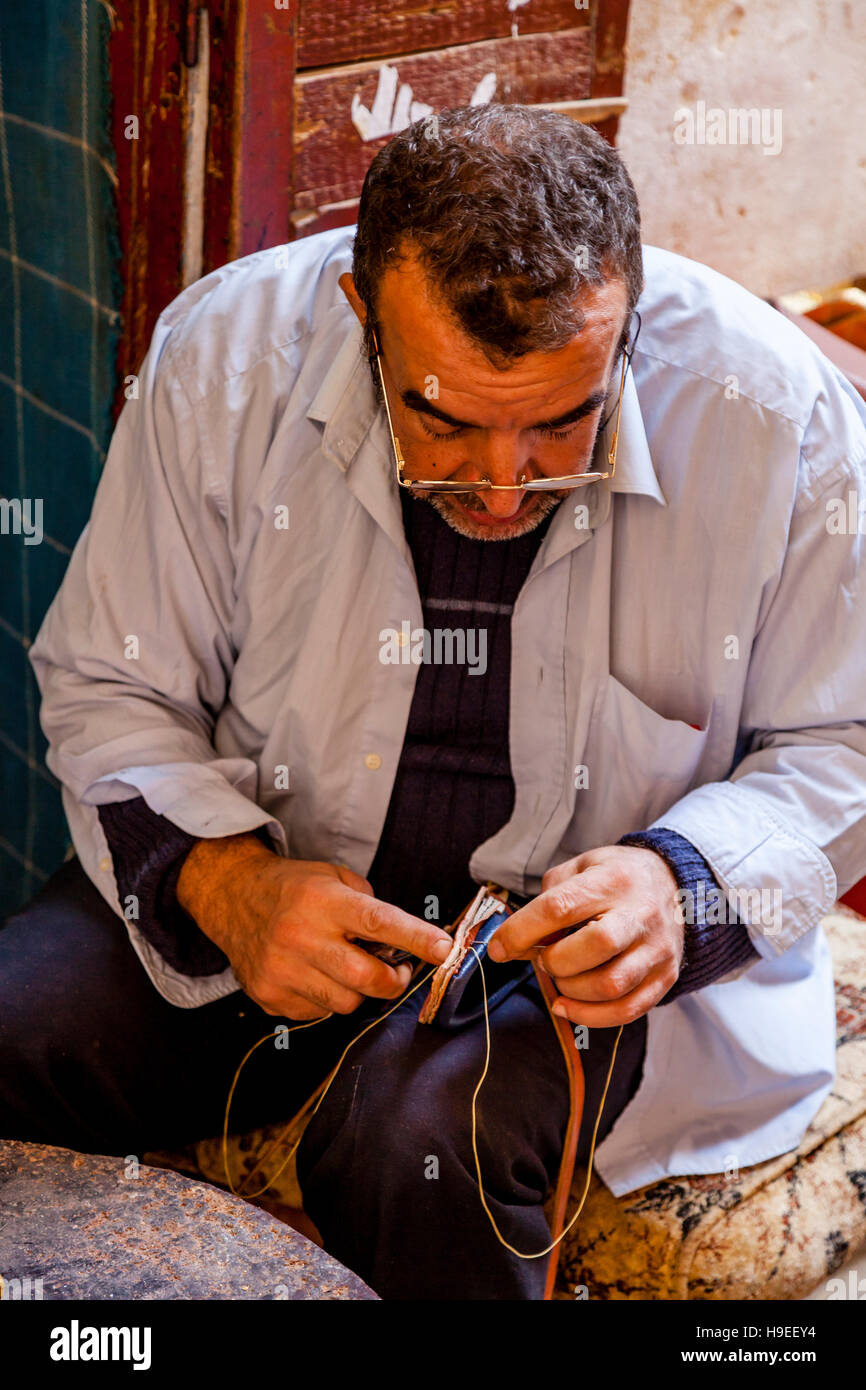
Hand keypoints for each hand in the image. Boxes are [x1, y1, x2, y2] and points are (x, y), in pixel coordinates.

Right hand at [177, 834, 452, 1019]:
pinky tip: (315, 975)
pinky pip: (318, 1013)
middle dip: (394, 981)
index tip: (444, 949)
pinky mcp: (269, 995)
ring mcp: (281, 970)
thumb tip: (405, 940)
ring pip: (345, 1002)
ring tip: (345, 966)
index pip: (379, 923)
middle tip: (398, 971)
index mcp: (321, 901)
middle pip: (366, 979)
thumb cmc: (292, 888)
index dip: (416, 939)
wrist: (231, 898)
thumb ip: (369, 904)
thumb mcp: (332, 877)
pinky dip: (326, 998)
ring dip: (358, 990)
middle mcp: (299, 936)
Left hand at [487, 844, 683, 1025]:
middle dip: (554, 961)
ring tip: (561, 978)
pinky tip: (568, 1006)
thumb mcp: (579, 868)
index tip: (498, 949)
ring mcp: (657, 949)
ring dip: (571, 991)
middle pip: (593, 947)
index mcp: (612, 881)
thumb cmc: (614, 877)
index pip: (559, 908)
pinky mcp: (665, 977)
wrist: (674, 883)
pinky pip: (626, 1011)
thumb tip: (519, 943)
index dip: (521, 932)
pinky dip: (590, 1017)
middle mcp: (640, 914)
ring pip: (610, 985)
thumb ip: (547, 900)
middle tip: (544, 959)